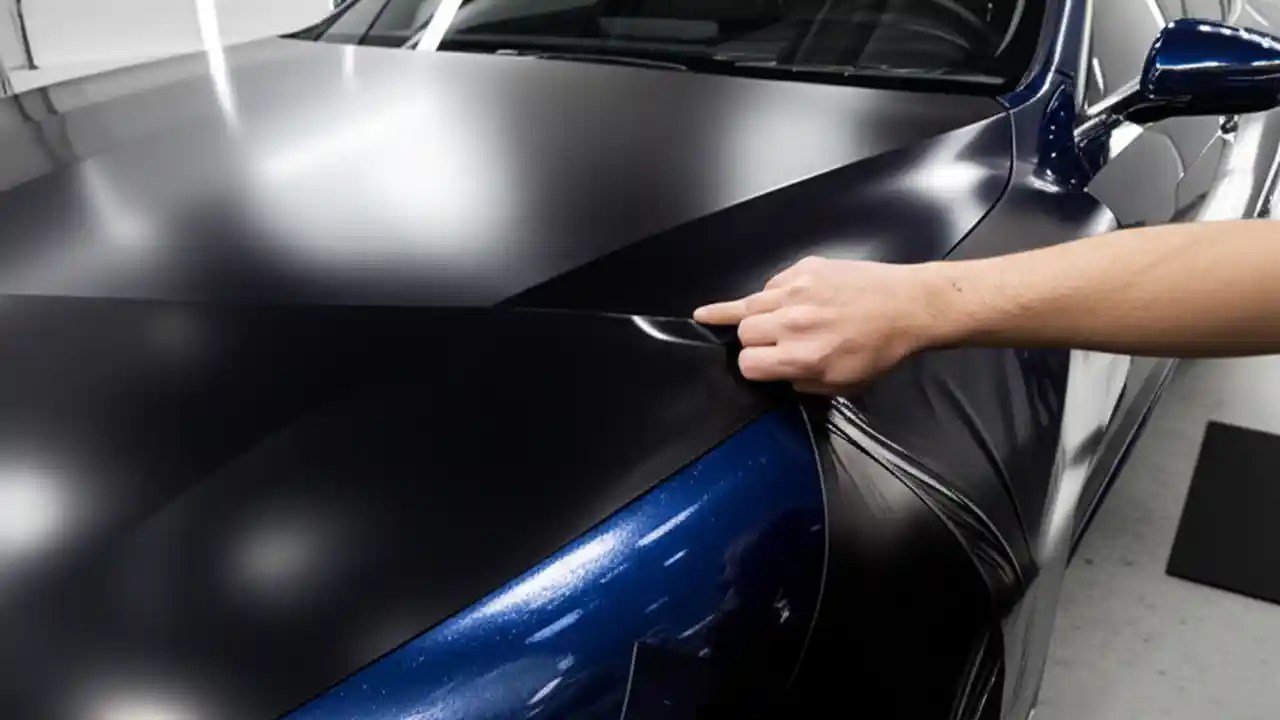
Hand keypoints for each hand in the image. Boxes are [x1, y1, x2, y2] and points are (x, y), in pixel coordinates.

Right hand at [693, 257, 947, 395]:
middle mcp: (793, 322)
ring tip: (716, 315)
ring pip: (749, 303)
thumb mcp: (843, 385)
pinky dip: (772, 295)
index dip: (753, 367)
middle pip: (744, 331)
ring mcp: (797, 291)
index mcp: (802, 356)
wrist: (907, 306)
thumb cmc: (880, 350)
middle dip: (751, 341)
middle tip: (766, 343)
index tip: (761, 366)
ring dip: (745, 314)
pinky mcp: (805, 268)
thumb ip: (803, 383)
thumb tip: (780, 373)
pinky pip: (772, 284)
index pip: (748, 363)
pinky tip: (781, 301)